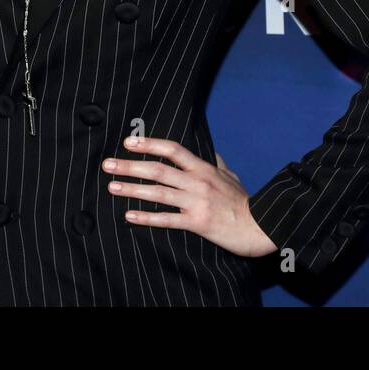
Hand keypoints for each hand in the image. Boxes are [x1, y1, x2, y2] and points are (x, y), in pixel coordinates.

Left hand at [102, 136, 277, 258]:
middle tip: (108, 164)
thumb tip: (210, 153)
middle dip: (130, 166)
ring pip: (158, 193)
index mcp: (204, 168)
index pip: (172, 150)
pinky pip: (167, 220)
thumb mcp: (231, 176)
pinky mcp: (197, 223)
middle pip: (158, 170)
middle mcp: (197, 182)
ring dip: (132, 189)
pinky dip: (147, 217)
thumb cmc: (245, 202)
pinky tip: (129, 215)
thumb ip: (216, 164)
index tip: (128, 142)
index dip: (149, 144)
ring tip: (112, 186)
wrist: (260, 226)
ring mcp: (197, 202)